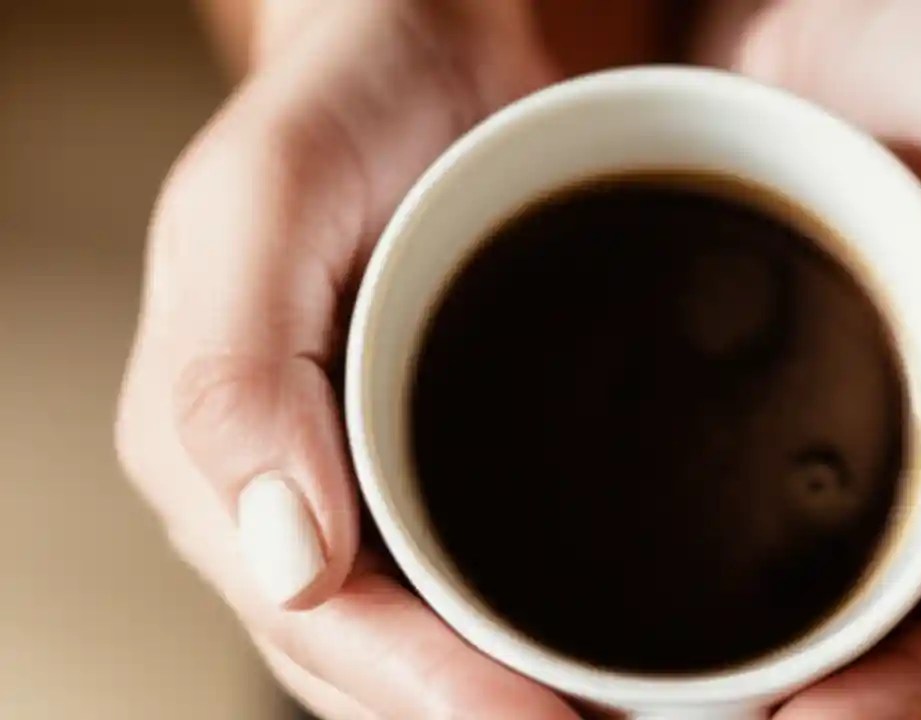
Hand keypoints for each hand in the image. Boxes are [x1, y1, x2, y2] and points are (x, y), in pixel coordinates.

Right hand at [115, 2, 578, 716]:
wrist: (420, 51)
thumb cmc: (337, 105)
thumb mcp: (261, 198)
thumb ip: (235, 367)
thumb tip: (282, 560)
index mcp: (214, 453)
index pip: (316, 623)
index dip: (427, 696)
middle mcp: (287, 490)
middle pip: (375, 659)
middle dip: (480, 717)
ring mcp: (363, 483)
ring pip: (426, 639)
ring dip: (511, 695)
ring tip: (625, 714)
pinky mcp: (433, 462)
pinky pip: (473, 577)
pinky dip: (533, 632)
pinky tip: (607, 650)